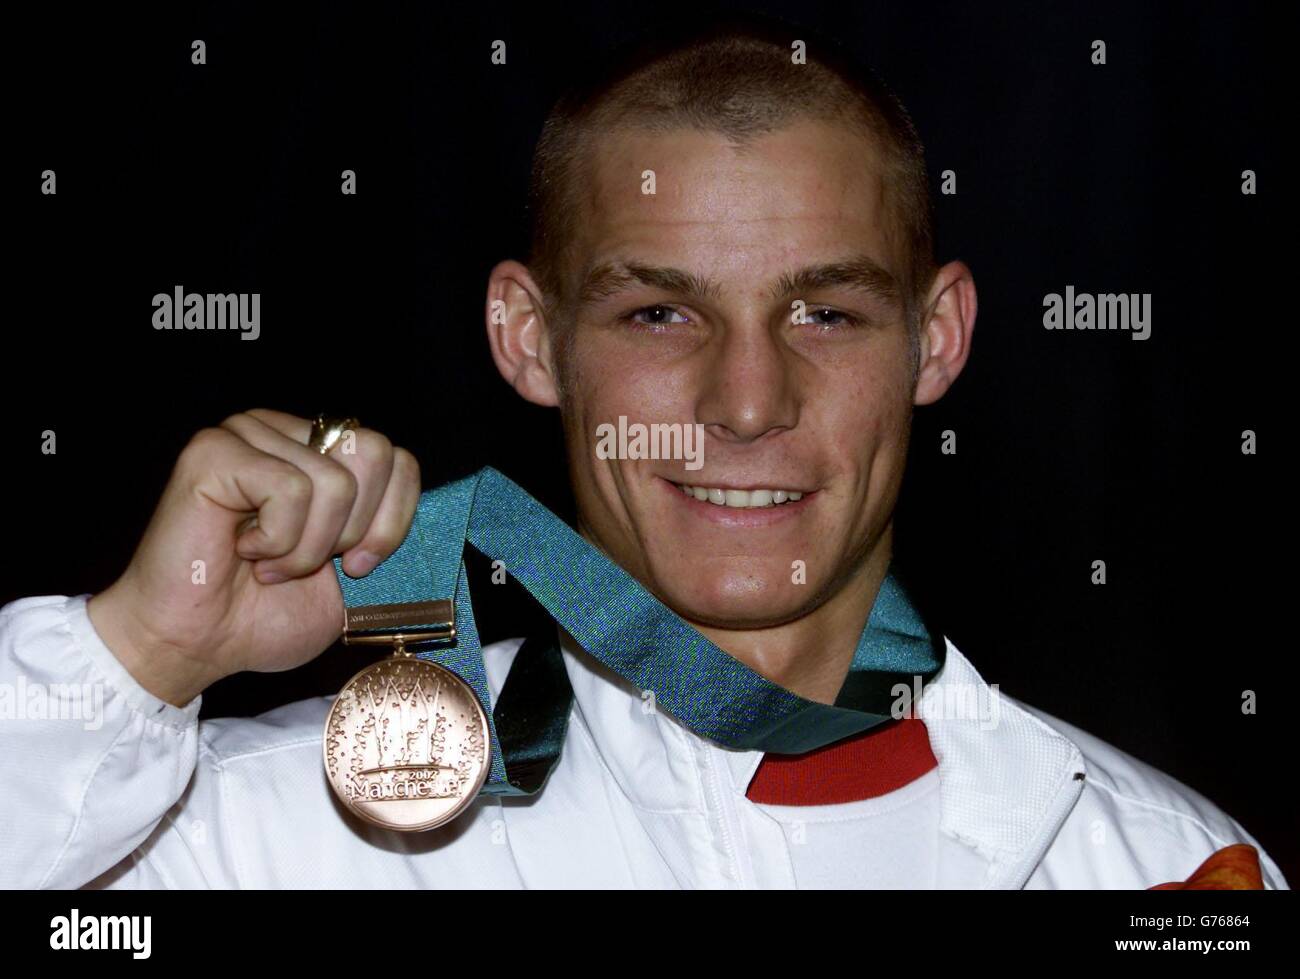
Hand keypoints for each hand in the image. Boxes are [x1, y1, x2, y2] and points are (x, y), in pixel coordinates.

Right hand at [87, 409, 420, 706]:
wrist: (196, 646)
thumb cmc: (264, 613)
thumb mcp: (353, 575)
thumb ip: (388, 533)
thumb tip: (443, 515)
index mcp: (321, 453)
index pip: (398, 458)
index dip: (392, 522)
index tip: (356, 566)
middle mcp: (286, 431)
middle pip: (376, 453)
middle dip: (354, 530)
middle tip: (306, 562)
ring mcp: (248, 433)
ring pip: (336, 481)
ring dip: (307, 547)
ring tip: (267, 563)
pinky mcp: (214, 451)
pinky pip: (291, 489)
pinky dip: (278, 540)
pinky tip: (242, 550)